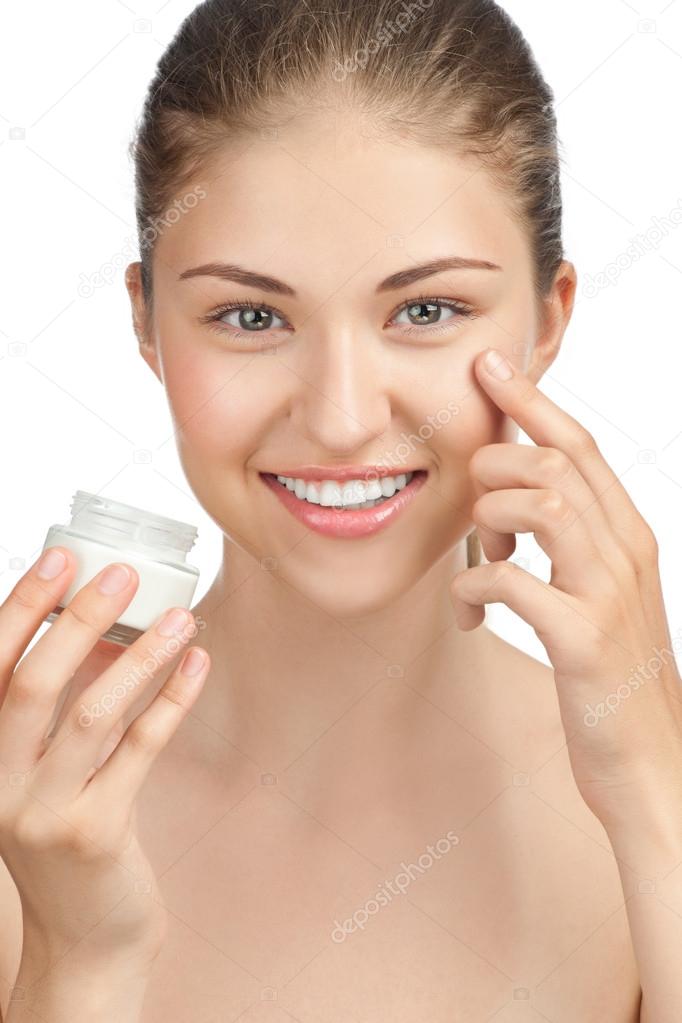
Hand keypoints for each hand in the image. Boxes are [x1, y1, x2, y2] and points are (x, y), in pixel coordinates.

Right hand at [0, 547, 209, 967]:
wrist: (82, 939)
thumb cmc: (67, 837)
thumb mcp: (46, 770)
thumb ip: (64, 707)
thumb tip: (104, 626)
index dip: (21, 608)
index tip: (60, 558)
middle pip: (32, 684)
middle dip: (76, 620)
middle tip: (123, 575)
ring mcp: (44, 815)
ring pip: (92, 715)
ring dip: (141, 657)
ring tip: (181, 617)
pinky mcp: (97, 834)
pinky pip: (140, 751)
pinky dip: (171, 702)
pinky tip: (197, 666)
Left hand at [450, 347, 681, 832]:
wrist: (650, 766)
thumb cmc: (610, 678)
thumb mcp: (598, 598)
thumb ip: (569, 547)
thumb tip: (518, 509)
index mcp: (629, 536)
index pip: (578, 446)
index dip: (531, 400)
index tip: (487, 367)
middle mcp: (626, 552)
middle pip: (554, 461)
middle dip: (495, 467)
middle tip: (479, 512)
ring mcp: (607, 594)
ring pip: (539, 503)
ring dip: (489, 520)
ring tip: (484, 557)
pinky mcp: (581, 641)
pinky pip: (511, 581)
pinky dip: (474, 585)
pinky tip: (471, 612)